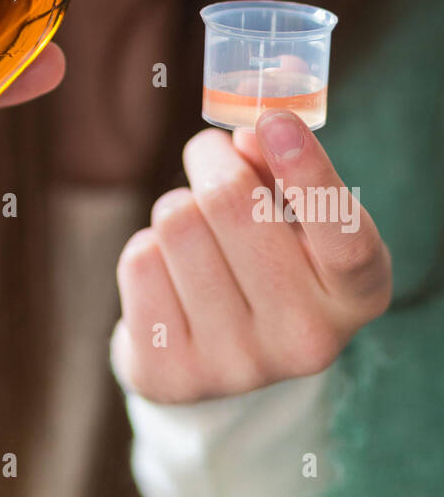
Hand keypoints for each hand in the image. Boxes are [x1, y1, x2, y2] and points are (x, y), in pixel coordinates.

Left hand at [112, 109, 391, 402]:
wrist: (219, 354)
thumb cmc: (269, 260)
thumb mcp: (298, 217)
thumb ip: (282, 168)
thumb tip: (243, 138)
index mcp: (356, 294)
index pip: (343, 239)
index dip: (308, 174)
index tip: (273, 121)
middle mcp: (306, 340)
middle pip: (230, 201)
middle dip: (211, 158)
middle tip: (209, 154)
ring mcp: (238, 366)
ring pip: (176, 222)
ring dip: (178, 208)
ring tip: (196, 233)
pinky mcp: (171, 375)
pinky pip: (139, 260)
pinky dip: (149, 248)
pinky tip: (171, 275)